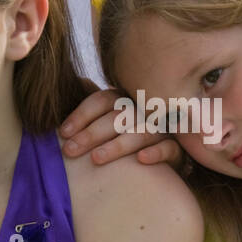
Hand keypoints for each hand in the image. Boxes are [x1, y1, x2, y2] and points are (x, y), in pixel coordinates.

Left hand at [59, 88, 184, 167]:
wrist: (160, 157)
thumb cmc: (127, 137)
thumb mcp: (109, 119)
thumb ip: (93, 107)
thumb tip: (78, 81)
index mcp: (125, 100)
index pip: (103, 100)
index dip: (82, 114)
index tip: (63, 132)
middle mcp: (144, 110)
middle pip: (117, 117)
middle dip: (91, 134)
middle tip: (70, 150)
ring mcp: (163, 128)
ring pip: (141, 133)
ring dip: (117, 145)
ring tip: (96, 159)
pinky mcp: (178, 149)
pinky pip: (169, 148)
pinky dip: (156, 153)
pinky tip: (141, 160)